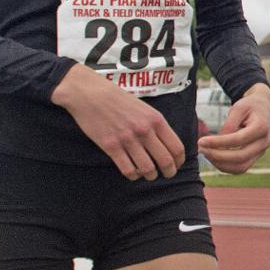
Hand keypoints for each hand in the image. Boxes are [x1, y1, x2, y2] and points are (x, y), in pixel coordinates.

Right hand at [53, 64, 185, 180]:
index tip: (177, 165)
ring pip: (147, 169)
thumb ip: (156, 125)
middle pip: (165, 161)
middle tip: (167, 174)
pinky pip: (127, 169)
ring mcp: (127, 139)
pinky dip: (133, 175)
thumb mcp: (144, 108)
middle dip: (169, 172)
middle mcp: (144, 130)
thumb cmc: (118, 100)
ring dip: (150, 175)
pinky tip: (133, 172)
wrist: (90, 93)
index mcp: (156, 120)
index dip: (179, 161)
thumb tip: (167, 145)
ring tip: (149, 174)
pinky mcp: (110, 146)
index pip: (176, 147)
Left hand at [199, 84, 269, 173]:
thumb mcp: (238, 108)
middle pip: (240, 157)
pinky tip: (213, 157)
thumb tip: (218, 142)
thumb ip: (229, 124)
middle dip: (217, 156)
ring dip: (220, 164)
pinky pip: (240, 168)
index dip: (218, 142)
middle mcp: (263, 142)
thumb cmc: (249, 106)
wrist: (262, 108)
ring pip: (240, 167)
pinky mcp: (255, 157)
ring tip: (206, 153)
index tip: (201, 141)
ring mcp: (260, 152)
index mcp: (261, 127)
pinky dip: (225, 166)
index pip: (238, 139)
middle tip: (200, 149)